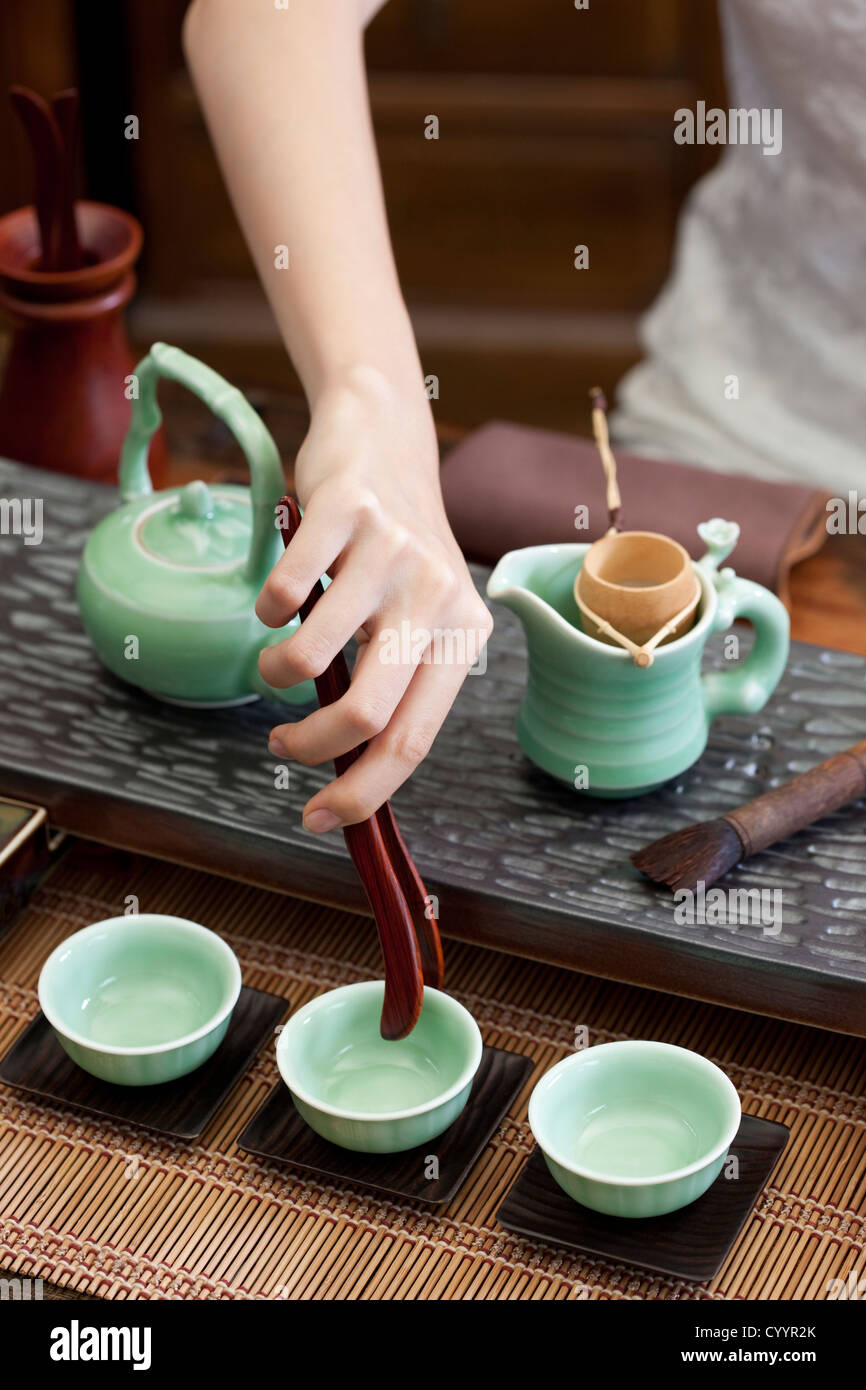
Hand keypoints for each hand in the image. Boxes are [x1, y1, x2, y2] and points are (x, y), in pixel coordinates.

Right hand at [256, 367, 491, 831]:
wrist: (383, 438)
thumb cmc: (392, 551)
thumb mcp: (412, 619)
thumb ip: (391, 683)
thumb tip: (345, 770)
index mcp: (464, 636)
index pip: (414, 739)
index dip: (362, 792)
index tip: (319, 819)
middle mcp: (440, 596)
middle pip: (366, 714)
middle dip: (309, 749)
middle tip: (282, 746)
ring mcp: (394, 552)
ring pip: (311, 657)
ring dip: (273, 674)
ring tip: (274, 661)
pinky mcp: (347, 511)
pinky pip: (283, 592)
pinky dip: (265, 611)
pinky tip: (277, 601)